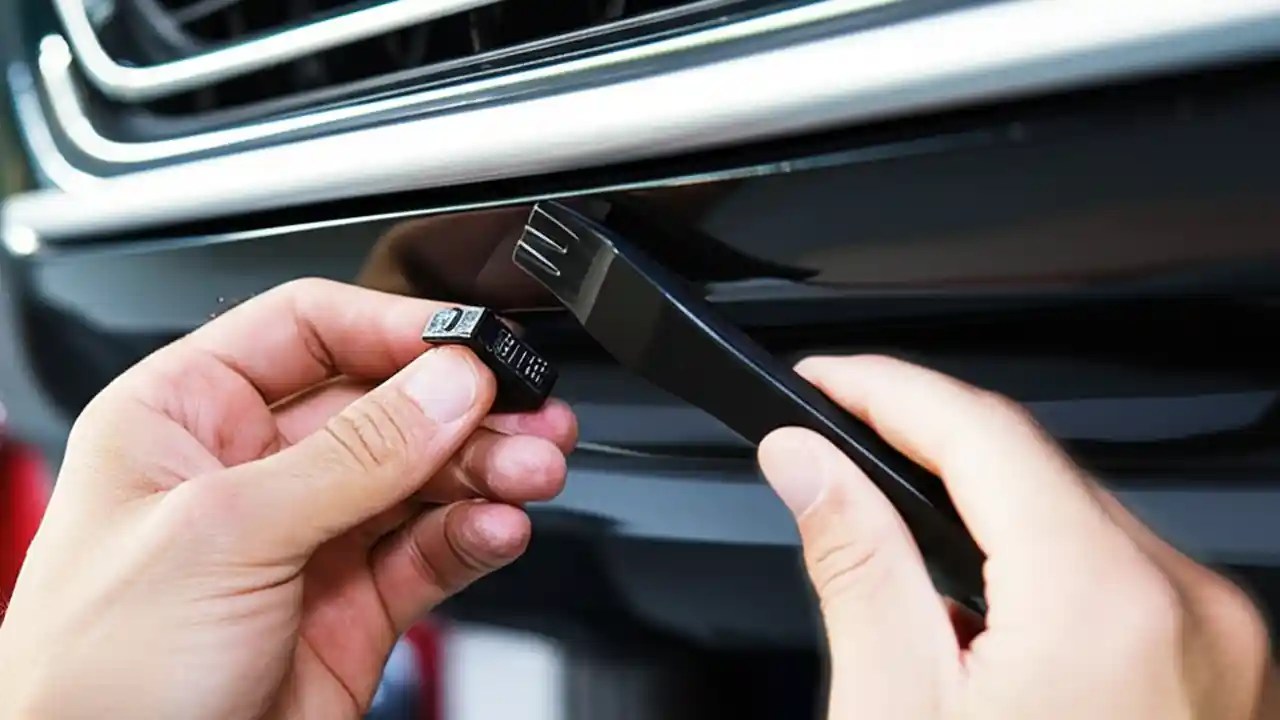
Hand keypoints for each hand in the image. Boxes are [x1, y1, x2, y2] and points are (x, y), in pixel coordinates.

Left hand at [0, 279, 576, 718]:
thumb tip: (447, 383)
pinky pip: (430, 552)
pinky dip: (473, 536)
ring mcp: (308, 542)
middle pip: (383, 406)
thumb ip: (352, 455)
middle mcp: (251, 472)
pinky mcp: (353, 608)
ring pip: (420, 479)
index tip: (466, 345)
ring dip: (484, 472)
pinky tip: (498, 528)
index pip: (305, 332)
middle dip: (461, 410)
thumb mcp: (224, 535)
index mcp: (184, 420)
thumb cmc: (95, 680)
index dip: (392, 329)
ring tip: (530, 474)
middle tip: (528, 417)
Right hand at [758, 355, 1275, 719]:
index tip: (826, 381)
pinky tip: (989, 622)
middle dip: (930, 450)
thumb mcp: (897, 714)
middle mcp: (1193, 609)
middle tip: (836, 457)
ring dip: (987, 514)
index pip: (983, 429)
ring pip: (1081, 521)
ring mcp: (1227, 646)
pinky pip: (1123, 580)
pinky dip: (1045, 571)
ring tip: (903, 557)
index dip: (887, 388)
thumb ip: (856, 563)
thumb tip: (809, 464)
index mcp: (1107, 603)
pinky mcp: (1229, 676)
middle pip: (1036, 469)